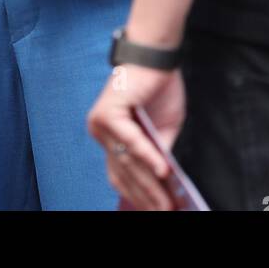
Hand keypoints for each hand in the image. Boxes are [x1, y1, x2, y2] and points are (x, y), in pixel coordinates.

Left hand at [87, 64, 185, 211]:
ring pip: (128, 162)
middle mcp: (101, 133)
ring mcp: (101, 124)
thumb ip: (158, 152)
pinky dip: (148, 157)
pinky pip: (130, 141)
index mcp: (110, 137)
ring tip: (168, 203)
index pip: (121, 176)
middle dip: (147, 197)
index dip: (139, 196)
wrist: (156, 54)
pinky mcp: (108, 113)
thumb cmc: (159, 87)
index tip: (157, 211)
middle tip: (166, 213)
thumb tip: (163, 183)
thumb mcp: (164, 128)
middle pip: (124, 174)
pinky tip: (163, 172)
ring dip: (150, 185)